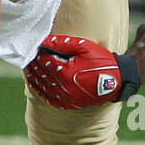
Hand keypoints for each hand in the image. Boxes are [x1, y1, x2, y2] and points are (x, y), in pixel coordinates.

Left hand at [25, 35, 139, 109]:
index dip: (36, 53)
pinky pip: (50, 99)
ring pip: (42, 87)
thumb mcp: (84, 47)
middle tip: (26, 57)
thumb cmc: (102, 61)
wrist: (118, 80)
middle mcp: (62, 87)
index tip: (31, 47)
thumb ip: (62, 43)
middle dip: (33, 64)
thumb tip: (44, 40)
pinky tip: (35, 85)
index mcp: (65, 72)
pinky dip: (40, 91)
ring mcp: (66, 97)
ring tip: (28, 68)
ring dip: (34, 77)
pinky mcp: (70, 104)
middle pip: (41, 73)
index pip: (44, 61)